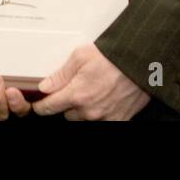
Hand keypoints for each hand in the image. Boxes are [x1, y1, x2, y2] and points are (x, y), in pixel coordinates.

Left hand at [32, 43, 150, 120]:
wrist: (140, 62)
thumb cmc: (113, 57)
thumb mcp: (81, 56)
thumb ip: (61, 74)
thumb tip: (45, 86)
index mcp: (76, 95)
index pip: (49, 108)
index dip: (42, 106)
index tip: (40, 105)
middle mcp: (89, 111)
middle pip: (68, 115)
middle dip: (69, 103)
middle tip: (77, 88)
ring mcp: (105, 117)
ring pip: (84, 119)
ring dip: (84, 110)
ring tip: (94, 91)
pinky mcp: (119, 119)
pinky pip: (103, 122)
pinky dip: (102, 114)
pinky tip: (105, 100)